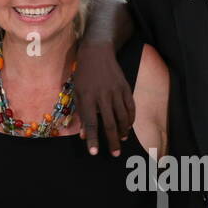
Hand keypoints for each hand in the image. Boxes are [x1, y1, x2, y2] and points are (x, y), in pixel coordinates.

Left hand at [74, 41, 135, 156]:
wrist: (97, 52)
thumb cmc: (83, 74)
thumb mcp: (76, 92)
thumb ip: (81, 113)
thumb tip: (83, 134)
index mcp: (87, 97)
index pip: (91, 122)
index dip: (92, 138)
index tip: (94, 152)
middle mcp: (102, 95)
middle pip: (110, 123)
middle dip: (112, 141)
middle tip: (115, 154)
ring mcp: (116, 91)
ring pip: (123, 117)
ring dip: (122, 132)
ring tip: (121, 140)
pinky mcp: (126, 87)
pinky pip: (131, 107)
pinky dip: (130, 119)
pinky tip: (127, 127)